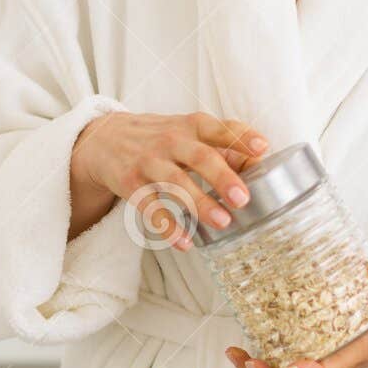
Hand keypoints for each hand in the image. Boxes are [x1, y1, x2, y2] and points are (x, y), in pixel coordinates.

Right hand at [69, 110, 268, 248]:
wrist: (105, 138)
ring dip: (199, 203)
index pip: (219, 128)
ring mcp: (149, 161)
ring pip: (175, 183)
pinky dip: (167, 226)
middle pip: (199, 157)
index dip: (241, 137)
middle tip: (242, 198)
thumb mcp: (189, 132)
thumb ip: (223, 145)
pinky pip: (150, 207)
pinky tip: (184, 242)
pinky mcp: (131, 184)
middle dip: (222, 177)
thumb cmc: (161, 138)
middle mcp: (171, 141)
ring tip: (222, 222)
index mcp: (191, 126)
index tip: (262, 148)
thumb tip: (261, 163)